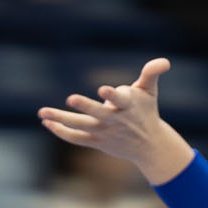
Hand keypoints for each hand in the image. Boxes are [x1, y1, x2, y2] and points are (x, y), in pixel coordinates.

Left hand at [36, 58, 194, 184]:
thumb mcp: (150, 91)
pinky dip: (63, 132)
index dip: (112, 95)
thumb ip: (151, 73)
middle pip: (98, 114)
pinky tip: (47, 123)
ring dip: (62, 119)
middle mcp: (116, 120)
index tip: (104, 90)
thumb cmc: (146, 112)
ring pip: (82, 127)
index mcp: (128, 106)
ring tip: (42, 112)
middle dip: (86, 106)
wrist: (150, 146)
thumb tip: (165, 61)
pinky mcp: (98, 142)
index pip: (120, 99)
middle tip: (70, 98)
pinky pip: (77, 139)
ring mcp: (105, 133)